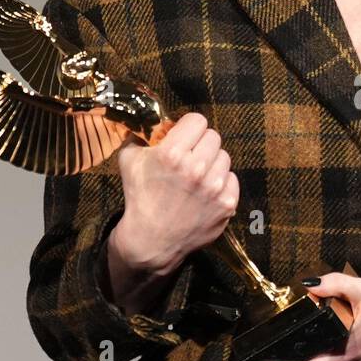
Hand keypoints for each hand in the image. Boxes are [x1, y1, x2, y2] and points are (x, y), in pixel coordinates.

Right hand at [112, 112, 239, 275]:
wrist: (151, 240)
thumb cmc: (139, 197)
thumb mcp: (129, 161)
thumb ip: (139, 136)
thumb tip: (150, 121)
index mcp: (172, 154)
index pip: (197, 120)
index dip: (189, 127)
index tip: (184, 137)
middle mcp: (197, 169)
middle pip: (213, 137)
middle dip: (200, 144)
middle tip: (190, 156)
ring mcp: (214, 188)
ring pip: (224, 157)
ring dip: (212, 163)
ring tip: (197, 176)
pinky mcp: (227, 204)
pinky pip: (232, 179)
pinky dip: (221, 183)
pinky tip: (205, 191)